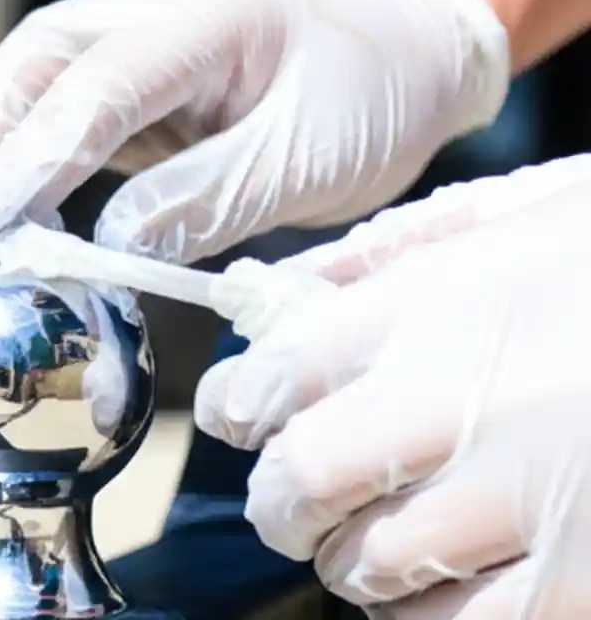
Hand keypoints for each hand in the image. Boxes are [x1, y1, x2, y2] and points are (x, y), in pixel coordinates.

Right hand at [0, 0, 508, 297]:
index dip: (23, 170)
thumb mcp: (304, 162)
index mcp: (202, 15)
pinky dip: (5, 165)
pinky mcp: (110, 55)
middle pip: (22, 76)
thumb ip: (205, 199)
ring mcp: (117, 21)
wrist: (392, 45)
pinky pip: (40, 107)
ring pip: (14, 87)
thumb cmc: (365, 98)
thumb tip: (107, 249)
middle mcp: (140, 3)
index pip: (91, 94)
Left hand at [195, 154, 590, 615]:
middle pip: (296, 487)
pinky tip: (457, 579)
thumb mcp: (532, 214)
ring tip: (386, 531)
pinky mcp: (581, 584)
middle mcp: (457, 408)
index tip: (245, 415)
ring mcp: (523, 505)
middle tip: (296, 494)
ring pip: (363, 569)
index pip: (268, 382)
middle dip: (282, 498)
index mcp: (430, 312)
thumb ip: (400, 255)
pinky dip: (430, 614)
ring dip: (356, 557)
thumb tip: (293, 293)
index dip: (238, 408)